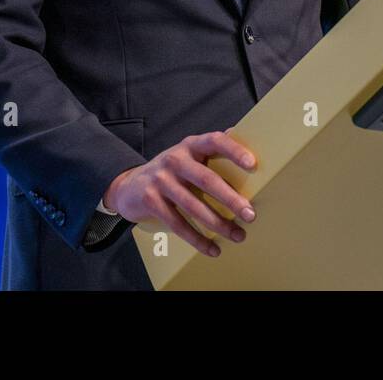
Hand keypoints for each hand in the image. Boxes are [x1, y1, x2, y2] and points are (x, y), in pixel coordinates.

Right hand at [104, 128, 257, 256]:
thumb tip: (241, 133)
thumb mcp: (188, 155)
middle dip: (231, 199)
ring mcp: (161, 179)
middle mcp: (175, 159)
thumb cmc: (171, 171)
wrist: (129, 186)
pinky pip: (177, 223)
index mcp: (190, 145)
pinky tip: (212, 249)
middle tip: (250, 214)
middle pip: (207, 179)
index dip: (234, 150)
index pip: (214, 141)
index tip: (253, 164)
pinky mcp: (150, 200)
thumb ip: (211, 148)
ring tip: (237, 236)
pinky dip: (197, 239)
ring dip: (218, 224)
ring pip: (193, 206)